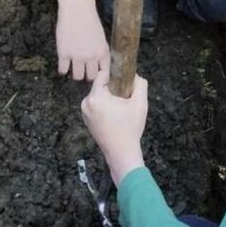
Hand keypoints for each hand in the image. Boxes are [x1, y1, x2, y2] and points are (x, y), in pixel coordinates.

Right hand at [56, 0, 109, 81]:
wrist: (77, 9)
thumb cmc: (90, 20)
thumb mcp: (101, 37)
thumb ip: (100, 51)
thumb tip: (98, 63)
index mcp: (103, 52)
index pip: (105, 72)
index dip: (102, 76)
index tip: (98, 77)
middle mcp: (91, 56)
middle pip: (91, 77)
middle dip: (89, 76)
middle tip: (85, 72)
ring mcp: (77, 56)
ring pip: (78, 76)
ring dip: (77, 74)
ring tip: (75, 69)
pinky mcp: (64, 54)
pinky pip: (63, 70)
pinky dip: (63, 70)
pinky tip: (64, 66)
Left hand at [81, 71, 146, 186]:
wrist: (121, 152)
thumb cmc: (130, 128)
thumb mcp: (140, 103)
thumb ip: (140, 84)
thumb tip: (136, 76)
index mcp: (96, 97)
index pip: (102, 75)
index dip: (115, 75)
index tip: (125, 82)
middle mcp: (86, 103)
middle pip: (100, 85)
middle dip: (113, 88)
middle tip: (126, 99)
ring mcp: (84, 112)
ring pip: (99, 95)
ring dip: (110, 97)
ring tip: (121, 109)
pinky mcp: (86, 119)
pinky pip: (96, 105)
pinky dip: (105, 106)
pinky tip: (115, 116)